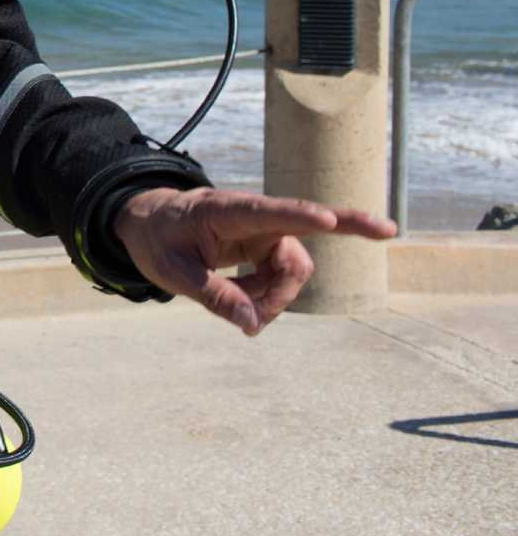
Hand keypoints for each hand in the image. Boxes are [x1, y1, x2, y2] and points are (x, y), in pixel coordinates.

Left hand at [112, 186, 396, 335]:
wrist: (149, 224)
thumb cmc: (158, 240)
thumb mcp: (173, 272)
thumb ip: (212, 295)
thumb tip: (252, 324)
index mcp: (222, 211)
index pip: (265, 213)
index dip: (299, 216)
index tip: (328, 219)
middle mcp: (251, 216)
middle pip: (301, 234)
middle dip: (344, 233)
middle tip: (385, 232)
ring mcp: (262, 231)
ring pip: (292, 270)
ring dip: (275, 297)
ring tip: (239, 314)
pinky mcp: (265, 247)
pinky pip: (280, 278)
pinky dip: (266, 296)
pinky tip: (241, 302)